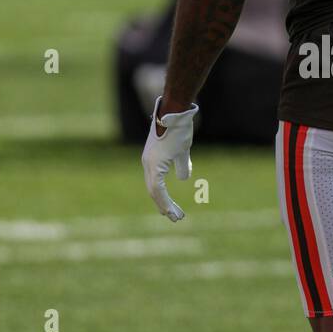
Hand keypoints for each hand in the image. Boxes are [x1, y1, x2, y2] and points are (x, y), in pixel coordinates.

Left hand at [142, 97, 197, 221]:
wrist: (176, 113)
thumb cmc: (179, 128)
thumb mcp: (182, 150)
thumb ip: (182, 164)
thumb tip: (184, 178)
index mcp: (153, 161)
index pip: (155, 185)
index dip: (163, 199)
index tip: (172, 210)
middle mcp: (148, 164)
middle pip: (153, 191)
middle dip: (164, 206)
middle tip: (175, 218)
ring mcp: (150, 164)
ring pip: (154, 192)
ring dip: (165, 206)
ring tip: (175, 217)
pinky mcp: (155, 163)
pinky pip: (157, 187)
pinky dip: (163, 199)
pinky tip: (170, 209)